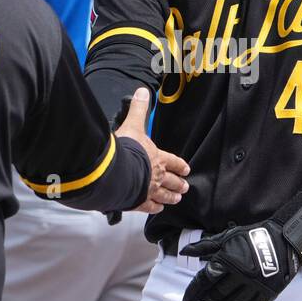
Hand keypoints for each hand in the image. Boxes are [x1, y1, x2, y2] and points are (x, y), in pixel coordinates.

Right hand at [115, 88, 189, 212]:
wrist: (115, 172)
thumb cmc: (126, 150)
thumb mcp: (133, 125)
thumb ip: (138, 109)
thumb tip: (143, 92)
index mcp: (157, 158)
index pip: (173, 162)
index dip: (180, 165)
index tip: (186, 169)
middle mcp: (156, 176)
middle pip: (172, 181)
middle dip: (179, 184)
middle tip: (185, 187)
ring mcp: (148, 190)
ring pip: (164, 196)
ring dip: (171, 197)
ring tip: (176, 199)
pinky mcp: (137, 202)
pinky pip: (149, 206)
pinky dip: (154, 207)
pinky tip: (157, 208)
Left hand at [180, 220, 300, 300]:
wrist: (283, 240)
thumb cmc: (252, 237)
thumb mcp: (227, 237)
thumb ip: (204, 246)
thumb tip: (184, 252)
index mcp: (228, 260)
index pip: (205, 280)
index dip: (193, 292)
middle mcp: (240, 274)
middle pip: (216, 295)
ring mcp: (254, 285)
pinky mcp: (266, 293)